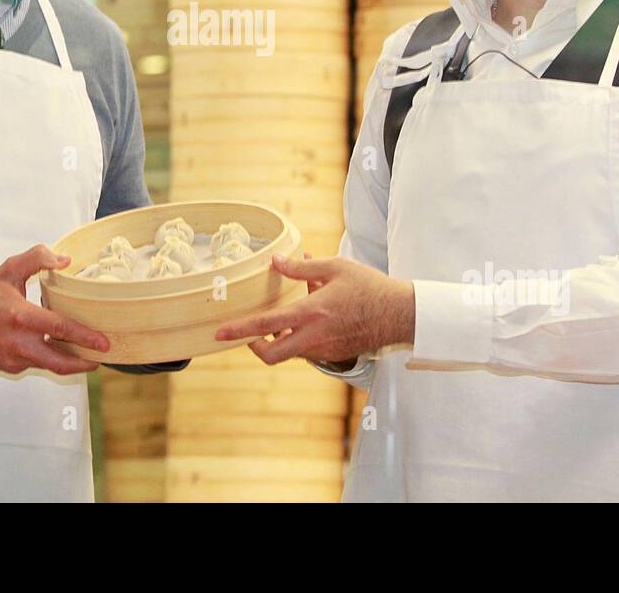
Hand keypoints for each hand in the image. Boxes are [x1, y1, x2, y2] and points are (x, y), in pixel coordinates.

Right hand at [0, 244, 107, 375]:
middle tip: (102, 357)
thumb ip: (37, 259)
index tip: (103, 343)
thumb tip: (64, 260)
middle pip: (60, 362)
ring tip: (87, 357)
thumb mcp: (9, 270)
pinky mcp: (9, 367)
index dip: (85, 337)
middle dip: (84, 363)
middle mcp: (19, 342)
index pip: (61, 329)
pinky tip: (58, 350)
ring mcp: (14, 358)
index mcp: (22, 317)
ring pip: (49, 366)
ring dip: (70, 364)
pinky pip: (35, 364)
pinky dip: (49, 359)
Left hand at [213, 255, 414, 365]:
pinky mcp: (333, 355)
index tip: (219, 332)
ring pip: (289, 352)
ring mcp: (323, 350)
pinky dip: (300, 337)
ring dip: (281, 338)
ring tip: (291, 312)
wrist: (399, 315)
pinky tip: (311, 316)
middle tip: (249, 333)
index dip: (239, 330)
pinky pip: (306, 350)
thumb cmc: (369, 287)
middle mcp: (313, 337)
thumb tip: (275, 262)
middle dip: (253, 348)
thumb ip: (302, 267)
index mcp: (310, 313)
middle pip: (271, 355)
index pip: (265, 325)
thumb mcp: (335, 267)